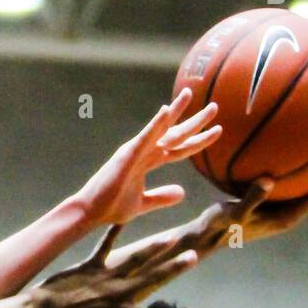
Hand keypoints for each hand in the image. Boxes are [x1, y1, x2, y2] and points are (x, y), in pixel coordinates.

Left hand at [27, 223, 197, 307]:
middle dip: (174, 267)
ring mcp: (104, 277)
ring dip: (155, 248)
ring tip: (172, 237)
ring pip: (136, 259)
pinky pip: (105, 245)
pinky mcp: (89, 266)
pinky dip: (114, 232)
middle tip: (195, 254)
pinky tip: (124, 218)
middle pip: (152, 277)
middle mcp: (117, 292)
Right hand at [73, 88, 221, 229]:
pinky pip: (145, 137)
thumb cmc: (111, 207)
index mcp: (148, 161)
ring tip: (190, 95)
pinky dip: (156, 124)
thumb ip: (161, 197)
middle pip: (175, 134)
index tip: (217, 130)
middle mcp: (143, 151)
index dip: (198, 140)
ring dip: (176, 111)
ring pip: (161, 129)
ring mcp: (135, 151)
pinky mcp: (126, 155)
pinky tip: (167, 110)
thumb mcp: (143, 204)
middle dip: (195, 121)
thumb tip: (182, 193)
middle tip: (215, 107)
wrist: (90, 212)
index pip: (179, 148)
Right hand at [180, 167, 307, 256]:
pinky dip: (291, 168)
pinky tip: (286, 149)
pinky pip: (286, 183)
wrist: (207, 235)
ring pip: (302, 188)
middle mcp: (286, 213)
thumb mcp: (235, 213)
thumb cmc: (221, 226)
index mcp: (286, 218)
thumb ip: (252, 199)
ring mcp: (277, 208)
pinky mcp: (267, 202)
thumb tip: (267, 181)